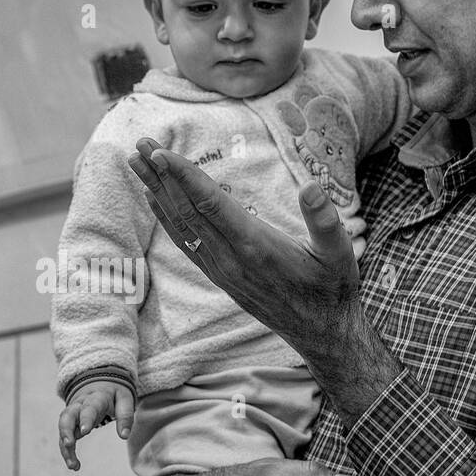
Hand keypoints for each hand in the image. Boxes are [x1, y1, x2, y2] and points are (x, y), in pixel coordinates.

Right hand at [58, 381, 135, 470]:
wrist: (98, 384)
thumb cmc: (114, 394)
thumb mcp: (125, 400)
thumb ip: (125, 416)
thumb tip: (124, 436)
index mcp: (96, 398)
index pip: (89, 407)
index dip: (86, 418)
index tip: (85, 431)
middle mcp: (80, 405)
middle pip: (68, 415)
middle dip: (66, 430)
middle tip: (69, 444)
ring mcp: (72, 414)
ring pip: (63, 428)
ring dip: (65, 446)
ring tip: (73, 465)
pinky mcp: (70, 423)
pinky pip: (64, 437)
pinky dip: (67, 451)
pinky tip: (74, 465)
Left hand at [128, 137, 359, 356]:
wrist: (320, 332)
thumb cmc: (331, 288)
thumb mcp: (339, 253)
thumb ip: (325, 220)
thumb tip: (311, 186)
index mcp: (255, 247)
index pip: (211, 205)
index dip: (184, 177)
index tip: (160, 153)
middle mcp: (230, 258)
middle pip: (187, 211)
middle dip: (162, 175)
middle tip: (140, 143)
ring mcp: (221, 268)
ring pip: (181, 224)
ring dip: (158, 191)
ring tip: (136, 162)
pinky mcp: (219, 274)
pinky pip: (185, 241)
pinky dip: (166, 216)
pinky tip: (154, 197)